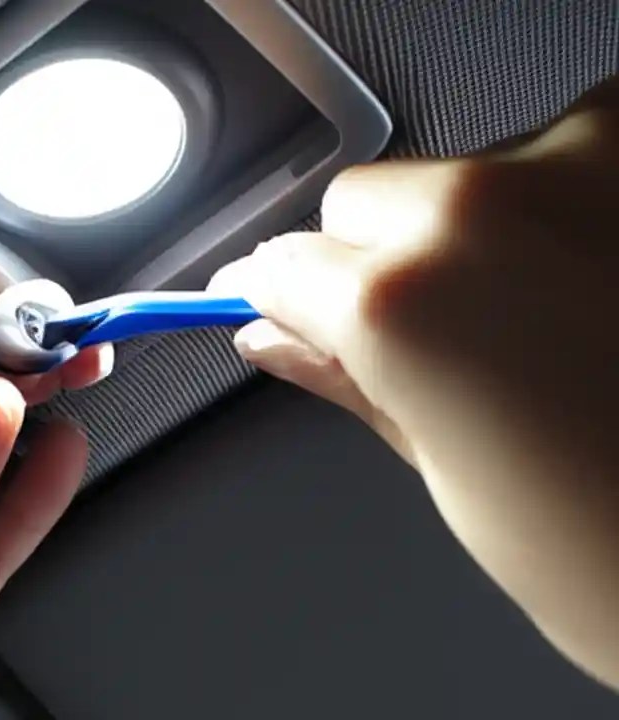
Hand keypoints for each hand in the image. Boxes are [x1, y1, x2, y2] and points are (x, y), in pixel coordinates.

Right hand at [210, 75, 618, 685]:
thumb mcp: (463, 484)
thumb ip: (356, 385)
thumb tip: (279, 340)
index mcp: (402, 307)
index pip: (280, 268)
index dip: (279, 301)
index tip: (283, 312)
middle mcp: (479, 211)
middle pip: (361, 205)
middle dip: (371, 262)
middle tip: (435, 344)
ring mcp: (578, 166)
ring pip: (460, 174)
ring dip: (473, 231)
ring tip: (544, 324)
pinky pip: (565, 148)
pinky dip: (564, 198)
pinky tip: (597, 275)